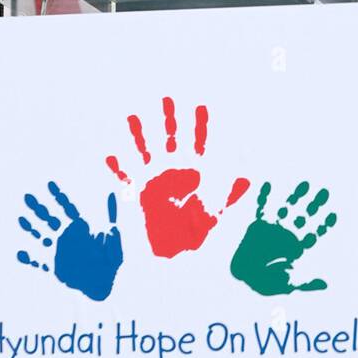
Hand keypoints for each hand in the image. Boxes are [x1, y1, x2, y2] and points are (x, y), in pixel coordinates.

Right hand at [17, 183, 122, 301]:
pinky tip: (19, 253)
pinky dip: (28, 258)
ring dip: (30, 227)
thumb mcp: (116, 254)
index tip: (50, 184)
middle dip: (39, 208)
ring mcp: (58, 252)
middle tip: (27, 196)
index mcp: (80, 229)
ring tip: (21, 218)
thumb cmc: (109, 268)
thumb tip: (113, 222)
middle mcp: (66, 237)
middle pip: (50, 218)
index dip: (59, 196)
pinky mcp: (53, 268)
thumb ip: (114, 240)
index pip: (68, 209)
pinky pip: (38, 261)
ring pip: (40, 236)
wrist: (99, 288)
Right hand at [106, 98, 249, 258]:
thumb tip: (248, 176)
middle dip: (170, 119)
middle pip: (172, 138)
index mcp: (196, 173)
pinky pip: (126, 176)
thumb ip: (227, 194)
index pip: (200, 142)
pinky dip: (117, 166)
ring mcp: (155, 179)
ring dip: (140, 134)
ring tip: (132, 116)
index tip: (202, 105)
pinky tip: (108, 154)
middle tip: (167, 98)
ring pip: (146, 150)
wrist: (175, 259)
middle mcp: (175, 171)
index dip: (201, 125)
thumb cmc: (197, 235)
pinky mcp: (139, 193)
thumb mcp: (216, 213)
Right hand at [230, 180, 336, 294]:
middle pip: (305, 215)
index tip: (334, 215)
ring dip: (296, 196)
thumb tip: (326, 285)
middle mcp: (288, 233)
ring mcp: (275, 226)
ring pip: (288, 207)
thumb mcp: (290, 284)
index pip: (315, 232)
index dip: (325, 224)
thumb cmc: (269, 281)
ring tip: (306, 184)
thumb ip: (307, 284)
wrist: (246, 277)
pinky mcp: (259, 224)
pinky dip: (265, 196)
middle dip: (315, 204)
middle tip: (325, 192)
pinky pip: (262, 207)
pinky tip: (268, 184)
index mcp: (298, 246)